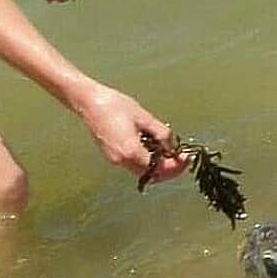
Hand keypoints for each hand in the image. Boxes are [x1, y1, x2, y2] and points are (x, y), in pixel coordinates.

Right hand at [70, 81, 187, 183]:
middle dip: (170, 169)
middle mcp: (122, 161)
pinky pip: (134, 165)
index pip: (160, 169)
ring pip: (143, 172)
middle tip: (182, 157)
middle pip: (152, 175)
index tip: (186, 157)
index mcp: (131, 152)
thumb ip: (162, 134)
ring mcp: (115, 160)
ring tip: (171, 152)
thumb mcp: (144, 117)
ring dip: (159, 167)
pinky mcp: (112, 156)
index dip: (176, 166)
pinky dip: (148, 162)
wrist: (89, 102)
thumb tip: (174, 147)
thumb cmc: (115, 105)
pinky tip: (155, 149)